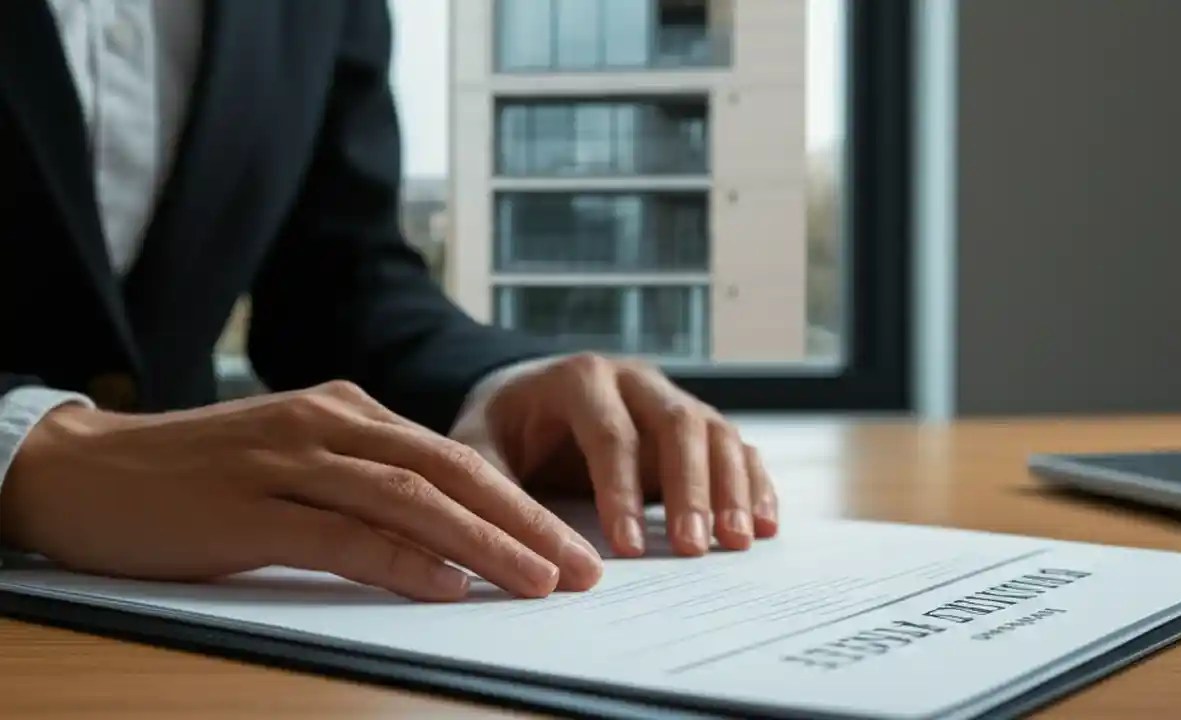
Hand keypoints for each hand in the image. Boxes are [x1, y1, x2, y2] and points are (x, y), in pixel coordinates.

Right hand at [0, 381, 602, 601]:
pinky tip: (450, 587)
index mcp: (346, 410)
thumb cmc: (201, 476)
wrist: (88, 471)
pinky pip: (343, 534)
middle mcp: (328, 423)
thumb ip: (365, 481)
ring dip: (486, 543)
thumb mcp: (296, 460)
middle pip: (452, 472)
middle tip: (583, 567)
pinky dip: (404, 561)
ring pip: (411, 500)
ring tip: (542, 581)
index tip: (569, 544)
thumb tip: (444, 534)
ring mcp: (288, 460)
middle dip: (526, 522)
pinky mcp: (249, 508)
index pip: (454, 457)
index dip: (519, 502)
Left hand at [479, 354, 778, 557]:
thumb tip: (527, 554)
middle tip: (694, 549)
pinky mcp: (693, 424)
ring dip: (731, 487)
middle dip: (690, 488)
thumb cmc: (501, 426)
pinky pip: (733, 446)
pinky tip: (764, 525)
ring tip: (738, 543)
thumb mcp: (477, 448)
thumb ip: (493, 488)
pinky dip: (753, 483)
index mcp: (580, 378)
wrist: (524, 393)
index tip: (627, 547)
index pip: (610, 432)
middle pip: (676, 424)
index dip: (621, 490)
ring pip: (715, 431)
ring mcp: (669, 397)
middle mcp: (635, 379)